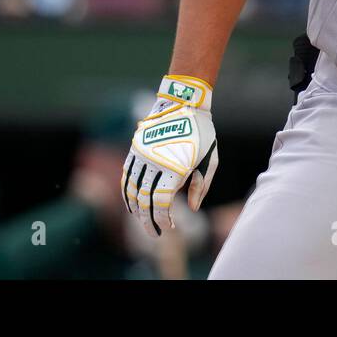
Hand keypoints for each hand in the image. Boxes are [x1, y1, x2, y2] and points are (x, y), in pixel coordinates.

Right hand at [122, 75, 217, 236]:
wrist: (183, 103)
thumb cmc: (202, 132)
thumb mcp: (210, 159)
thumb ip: (201, 185)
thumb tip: (192, 208)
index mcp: (174, 167)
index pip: (160, 203)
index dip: (162, 219)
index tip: (168, 227)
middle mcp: (154, 163)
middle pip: (144, 200)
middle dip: (148, 220)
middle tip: (154, 233)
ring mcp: (141, 156)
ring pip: (131, 190)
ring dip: (135, 208)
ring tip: (142, 219)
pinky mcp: (135, 149)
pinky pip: (126, 176)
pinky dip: (126, 192)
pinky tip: (131, 202)